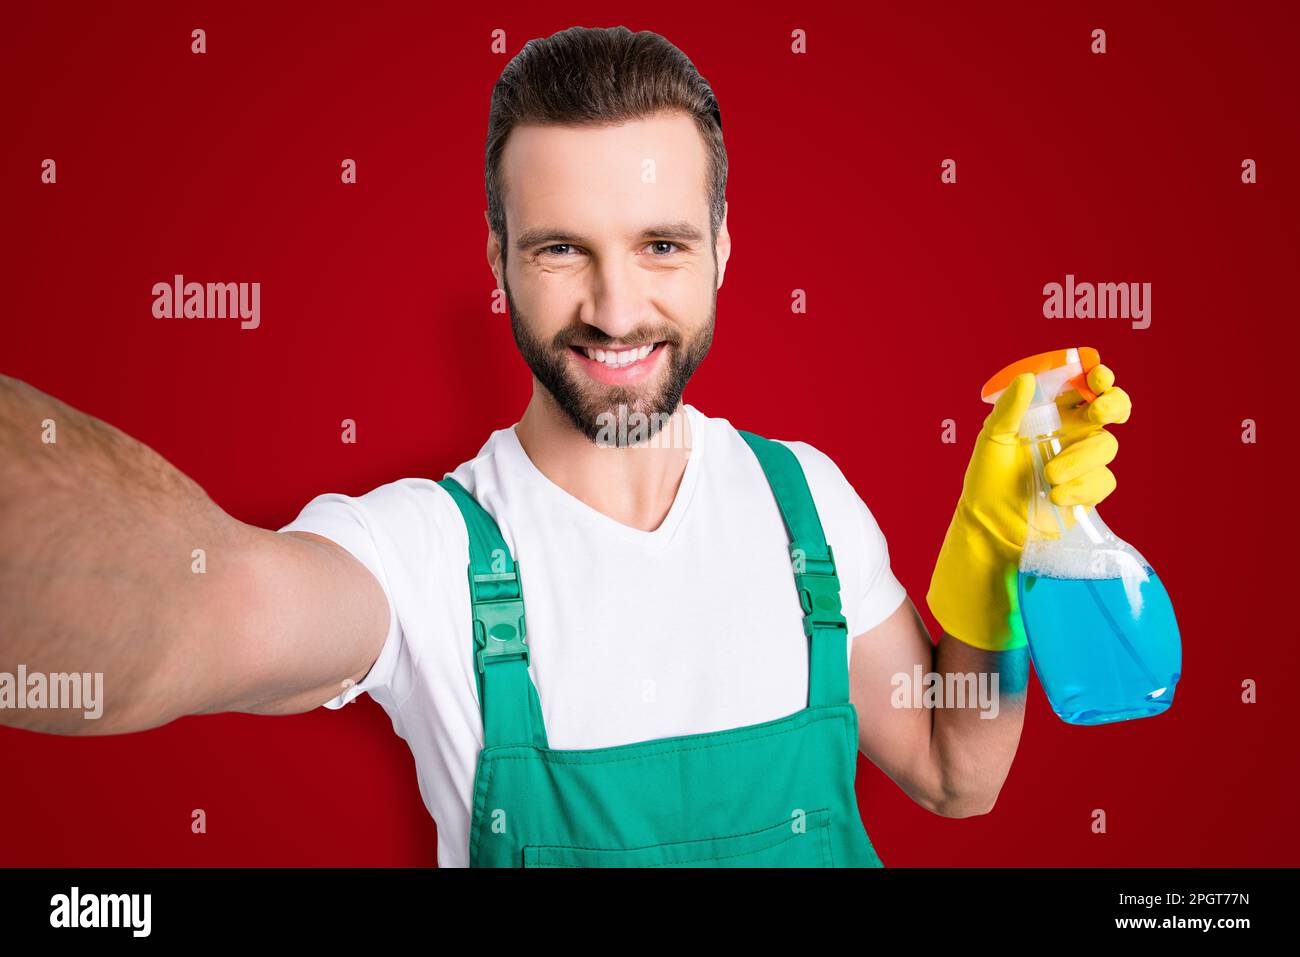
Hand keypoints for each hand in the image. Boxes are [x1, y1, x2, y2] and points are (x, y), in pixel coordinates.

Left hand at [925, 363, 1131, 650]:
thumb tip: (1027, 378)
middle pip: (1112, 410)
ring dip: (1081, 458)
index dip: (1098, 378)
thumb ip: (1010, 410)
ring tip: (1049, 476)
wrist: (991, 526)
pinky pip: (1102, 481)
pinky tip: (1057, 497)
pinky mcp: (1088, 491)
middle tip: (1097, 413)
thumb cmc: (987, 480)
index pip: (1084, 387)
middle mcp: (1070, 434)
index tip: (1097, 377)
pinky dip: (1081, 487)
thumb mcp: (992, 440)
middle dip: (1112, 405)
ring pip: (1106, 446)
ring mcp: (1082, 462)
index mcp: (1050, 415)